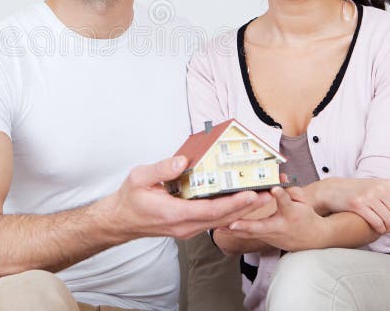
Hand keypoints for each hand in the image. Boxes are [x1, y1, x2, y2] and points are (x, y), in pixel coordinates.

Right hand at [100, 156, 271, 240]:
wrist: (121, 220)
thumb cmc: (130, 199)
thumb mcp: (139, 178)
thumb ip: (161, 169)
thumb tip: (182, 161)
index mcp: (174, 214)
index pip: (210, 211)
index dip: (232, 203)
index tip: (249, 193)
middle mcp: (185, 226)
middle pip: (223, 218)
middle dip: (247, 206)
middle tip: (268, 193)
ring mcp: (188, 228)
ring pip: (221, 221)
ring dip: (242, 209)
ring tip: (261, 196)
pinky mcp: (189, 226)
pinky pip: (214, 220)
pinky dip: (230, 211)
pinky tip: (240, 201)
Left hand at [224, 186, 329, 251]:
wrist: (311, 239)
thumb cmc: (305, 215)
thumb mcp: (302, 199)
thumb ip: (289, 188)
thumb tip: (278, 175)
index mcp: (292, 213)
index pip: (286, 203)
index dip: (281, 196)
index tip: (275, 188)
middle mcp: (280, 226)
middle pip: (263, 226)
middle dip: (247, 225)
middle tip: (233, 224)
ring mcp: (272, 236)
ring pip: (251, 234)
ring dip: (235, 231)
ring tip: (218, 226)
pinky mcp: (265, 240)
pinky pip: (248, 236)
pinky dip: (235, 232)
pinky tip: (219, 227)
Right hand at [310, 177, 389, 233]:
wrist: (333, 190)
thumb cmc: (360, 192)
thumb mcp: (384, 191)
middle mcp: (381, 188)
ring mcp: (369, 195)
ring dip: (387, 229)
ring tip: (381, 227)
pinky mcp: (358, 204)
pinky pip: (377, 223)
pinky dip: (378, 229)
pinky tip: (374, 226)